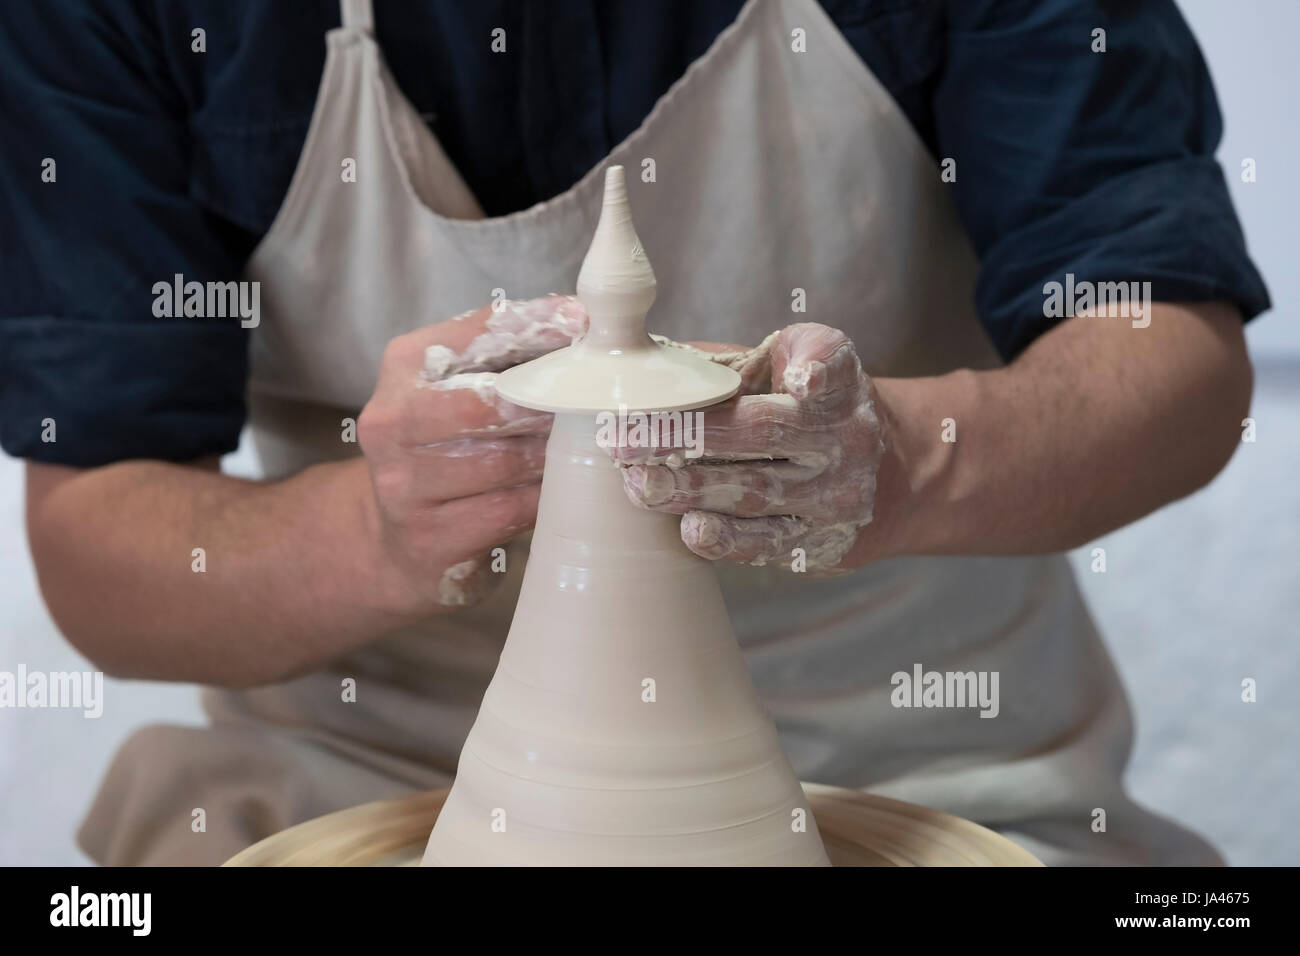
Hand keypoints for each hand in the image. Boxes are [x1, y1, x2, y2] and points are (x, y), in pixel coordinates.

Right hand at [358, 295, 586, 610]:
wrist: (393, 540)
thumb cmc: (445, 449)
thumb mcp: (458, 389)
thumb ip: (509, 354)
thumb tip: (584, 322)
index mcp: (404, 367)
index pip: (479, 334)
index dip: (538, 327)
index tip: (585, 323)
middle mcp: (391, 422)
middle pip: (491, 403)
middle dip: (550, 402)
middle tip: (597, 400)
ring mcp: (404, 485)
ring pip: (504, 461)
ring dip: (554, 454)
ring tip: (587, 446)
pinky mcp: (429, 536)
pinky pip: (508, 509)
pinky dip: (544, 497)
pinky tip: (565, 491)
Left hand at [612, 323, 885, 572]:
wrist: (889, 479)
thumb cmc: (805, 410)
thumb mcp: (790, 363)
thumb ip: (725, 355)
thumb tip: (614, 341)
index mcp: (836, 381)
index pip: (831, 364)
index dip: (816, 368)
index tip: (800, 379)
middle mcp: (843, 437)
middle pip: (764, 432)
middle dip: (688, 436)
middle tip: (622, 439)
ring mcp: (835, 494)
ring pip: (759, 491)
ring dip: (693, 490)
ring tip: (641, 485)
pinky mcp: (820, 541)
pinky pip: (769, 542)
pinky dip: (729, 540)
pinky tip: (692, 531)